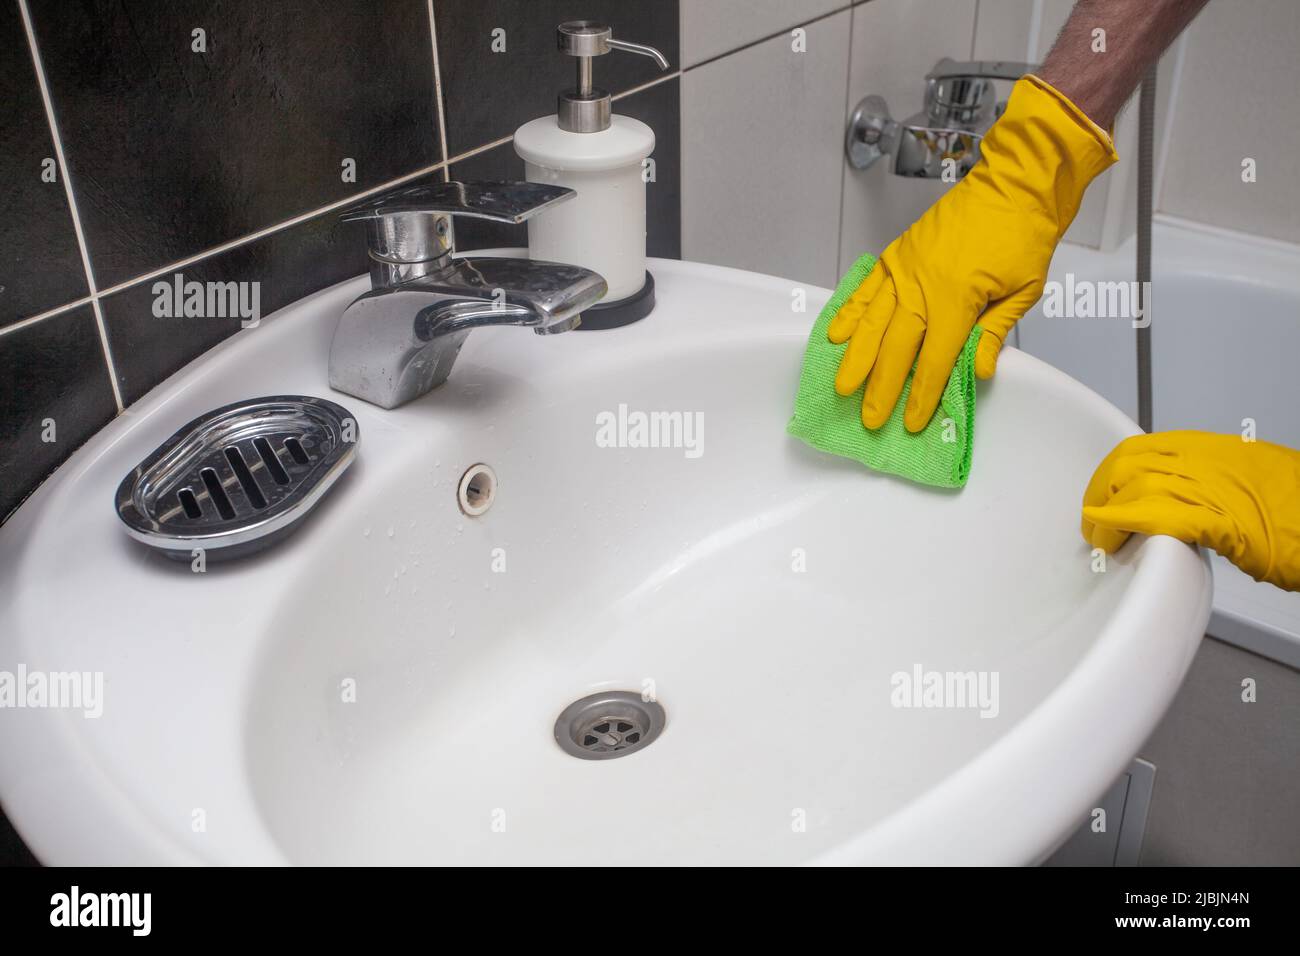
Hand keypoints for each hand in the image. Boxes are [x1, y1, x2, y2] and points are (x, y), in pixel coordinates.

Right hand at [829, 76, 1116, 431]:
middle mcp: (922, 285)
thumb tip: (979, 374)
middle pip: (896, 347)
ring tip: (842, 386)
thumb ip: (995, 333)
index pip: (936, 359)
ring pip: (873, 321)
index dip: (922, 394)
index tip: (911, 422)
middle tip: (868, 419)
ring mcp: (904, 268)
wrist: (1014, 183)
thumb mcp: (1024, 291)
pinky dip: (850, 311)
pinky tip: (837, 336)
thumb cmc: (1024, 236)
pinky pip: (867, 288)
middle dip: (881, 387)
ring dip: (857, 357)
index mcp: (957, 298)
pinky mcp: (897, 253)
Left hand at [1082, 431, 1299, 591]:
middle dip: (1099, 490)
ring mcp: (1210, 486)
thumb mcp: (1248, 481)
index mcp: (1212, 449)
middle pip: (1127, 463)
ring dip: (1106, 512)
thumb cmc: (1297, 510)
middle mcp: (1206, 460)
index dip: (1112, 472)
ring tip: (1101, 539)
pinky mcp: (1217, 519)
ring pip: (1134, 483)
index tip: (1102, 493)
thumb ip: (1209, 483)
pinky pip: (1155, 513)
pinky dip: (1124, 522)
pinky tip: (1110, 535)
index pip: (1140, 448)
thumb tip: (1178, 498)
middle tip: (1093, 520)